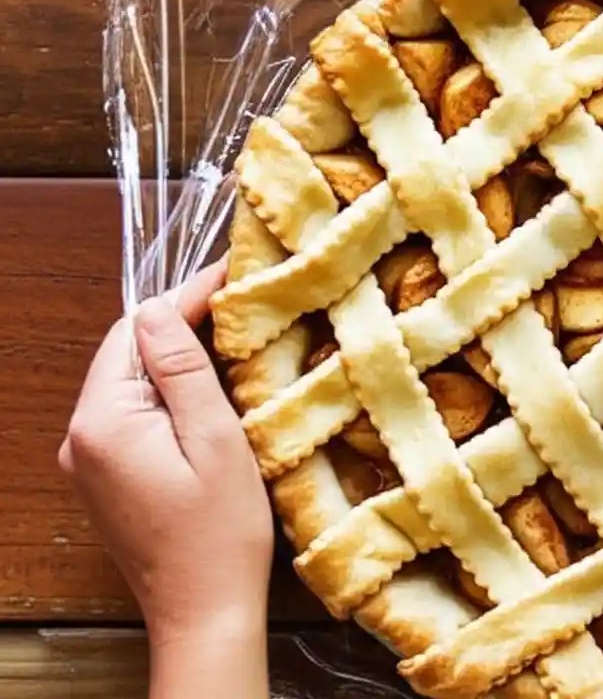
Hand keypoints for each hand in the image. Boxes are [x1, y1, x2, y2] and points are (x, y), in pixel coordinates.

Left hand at [59, 261, 271, 696]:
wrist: (203, 611)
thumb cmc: (220, 533)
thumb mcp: (214, 441)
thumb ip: (182, 371)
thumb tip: (158, 308)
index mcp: (103, 422)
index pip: (135, 332)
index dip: (183, 298)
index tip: (231, 273)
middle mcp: (81, 437)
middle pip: (127, 356)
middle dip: (179, 326)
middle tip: (239, 302)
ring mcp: (88, 460)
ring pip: (130, 385)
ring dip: (175, 360)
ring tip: (231, 338)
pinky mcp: (105, 479)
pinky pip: (132, 417)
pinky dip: (166, 395)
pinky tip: (207, 391)